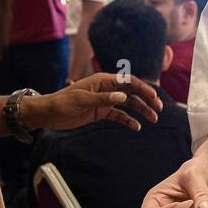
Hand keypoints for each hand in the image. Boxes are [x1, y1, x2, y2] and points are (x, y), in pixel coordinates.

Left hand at [27, 73, 161, 131]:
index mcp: (103, 81)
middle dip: (147, 99)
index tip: (154, 97)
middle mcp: (107, 89)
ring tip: (153, 119)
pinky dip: (128, 120)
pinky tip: (136, 127)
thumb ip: (104, 98)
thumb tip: (124, 97)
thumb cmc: (63, 103)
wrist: (49, 113)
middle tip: (159, 109)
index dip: (143, 88)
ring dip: (141, 110)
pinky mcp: (101, 112)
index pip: (128, 81)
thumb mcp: (83, 100)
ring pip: (128, 104)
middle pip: (132, 92)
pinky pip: (118, 115)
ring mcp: (105, 101)